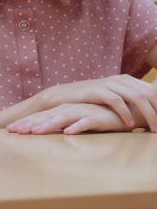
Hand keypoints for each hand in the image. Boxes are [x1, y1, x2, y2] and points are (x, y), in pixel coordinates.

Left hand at [7, 103, 132, 134]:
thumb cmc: (93, 117)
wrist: (119, 111)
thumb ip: (57, 125)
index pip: (38, 117)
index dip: (24, 123)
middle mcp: (67, 110)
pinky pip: (85, 122)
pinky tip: (69, 132)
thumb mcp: (72, 122)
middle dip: (28, 124)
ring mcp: (80, 112)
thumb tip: (39, 134)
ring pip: (61, 118)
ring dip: (48, 125)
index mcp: (59, 111)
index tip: (9, 130)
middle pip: (45, 117)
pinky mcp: (96, 117)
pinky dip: (77, 126)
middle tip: (13, 131)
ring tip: (35, 132)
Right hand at [37, 75, 156, 130]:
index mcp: (126, 80)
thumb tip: (148, 112)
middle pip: (148, 94)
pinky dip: (126, 112)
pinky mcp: (97, 90)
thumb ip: (128, 101)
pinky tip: (130, 124)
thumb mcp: (111, 98)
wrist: (62, 97)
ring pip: (136, 97)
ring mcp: (108, 83)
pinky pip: (117, 101)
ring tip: (152, 128)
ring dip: (148, 114)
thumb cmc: (88, 101)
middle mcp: (119, 79)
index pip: (152, 91)